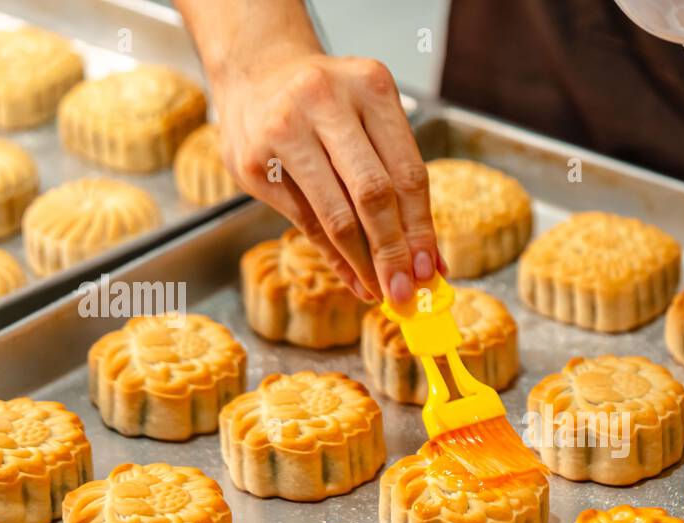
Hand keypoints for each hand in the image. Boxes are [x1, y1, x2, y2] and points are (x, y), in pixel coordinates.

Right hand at [214, 50, 437, 302]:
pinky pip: (304, 221)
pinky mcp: (253, 160)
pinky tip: (351, 276)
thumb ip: (400, 182)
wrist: (255, 71)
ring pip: (336, 214)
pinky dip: (333, 257)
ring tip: (379, 290)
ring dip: (363, 263)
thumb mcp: (371, 120)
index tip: (430, 269)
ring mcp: (284, 128)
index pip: (407, 172)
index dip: (422, 228)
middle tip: (405, 291)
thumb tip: (430, 260)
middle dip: (394, 252)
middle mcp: (325, 100)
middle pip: (374, 194)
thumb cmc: (328, 105)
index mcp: (370, 86)